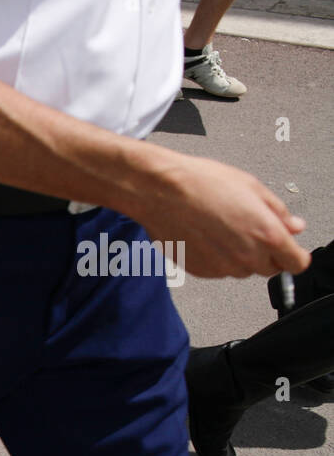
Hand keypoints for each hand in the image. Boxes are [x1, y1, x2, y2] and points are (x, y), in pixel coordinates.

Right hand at [132, 153, 308, 279]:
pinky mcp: (200, 271)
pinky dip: (217, 258)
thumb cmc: (202, 184)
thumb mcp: (252, 188)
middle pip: (269, 269)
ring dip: (240, 256)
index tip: (289, 248)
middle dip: (266, 254)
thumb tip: (293, 227)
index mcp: (266, 235)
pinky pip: (219, 270)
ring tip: (221, 229)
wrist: (160, 193)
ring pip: (242, 270)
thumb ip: (278, 212)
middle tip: (249, 230)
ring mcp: (221, 268)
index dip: (294, 254)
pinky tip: (206, 235)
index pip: (296, 263)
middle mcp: (246, 257)